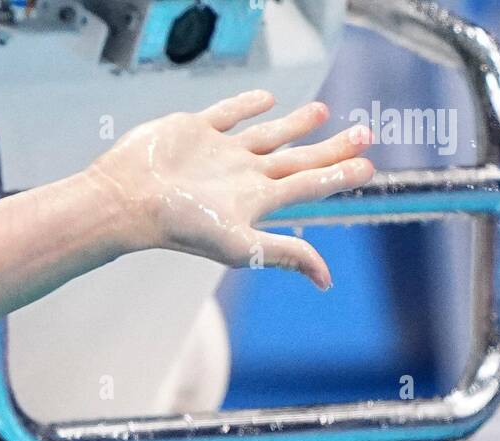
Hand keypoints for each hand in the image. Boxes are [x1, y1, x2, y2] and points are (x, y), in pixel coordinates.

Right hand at [88, 89, 373, 288]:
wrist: (130, 199)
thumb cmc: (182, 226)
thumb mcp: (241, 245)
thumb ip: (286, 254)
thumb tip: (327, 281)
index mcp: (256, 201)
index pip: (308, 185)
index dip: (340, 176)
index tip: (369, 167)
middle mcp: (242, 177)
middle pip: (298, 160)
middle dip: (332, 148)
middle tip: (365, 132)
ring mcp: (220, 154)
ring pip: (268, 135)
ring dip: (296, 125)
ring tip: (322, 111)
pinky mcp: (195, 131)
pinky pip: (228, 115)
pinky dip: (247, 106)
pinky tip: (266, 100)